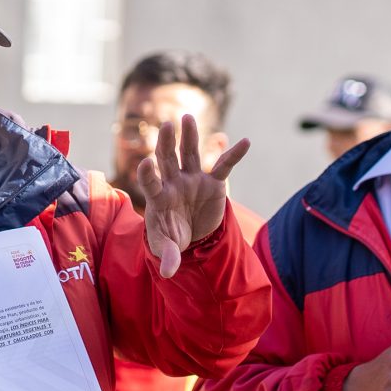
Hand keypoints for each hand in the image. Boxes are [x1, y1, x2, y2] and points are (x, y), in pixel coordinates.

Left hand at [135, 114, 250, 278]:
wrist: (191, 236)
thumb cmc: (173, 238)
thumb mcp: (170, 249)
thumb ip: (169, 256)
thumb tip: (167, 273)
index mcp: (159, 197)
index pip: (151, 182)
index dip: (148, 174)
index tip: (145, 163)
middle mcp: (174, 182)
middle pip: (167, 158)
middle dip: (166, 142)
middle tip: (166, 125)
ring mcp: (193, 179)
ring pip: (189, 153)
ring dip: (190, 136)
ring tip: (188, 118)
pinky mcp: (213, 182)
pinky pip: (223, 165)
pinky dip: (233, 154)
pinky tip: (245, 142)